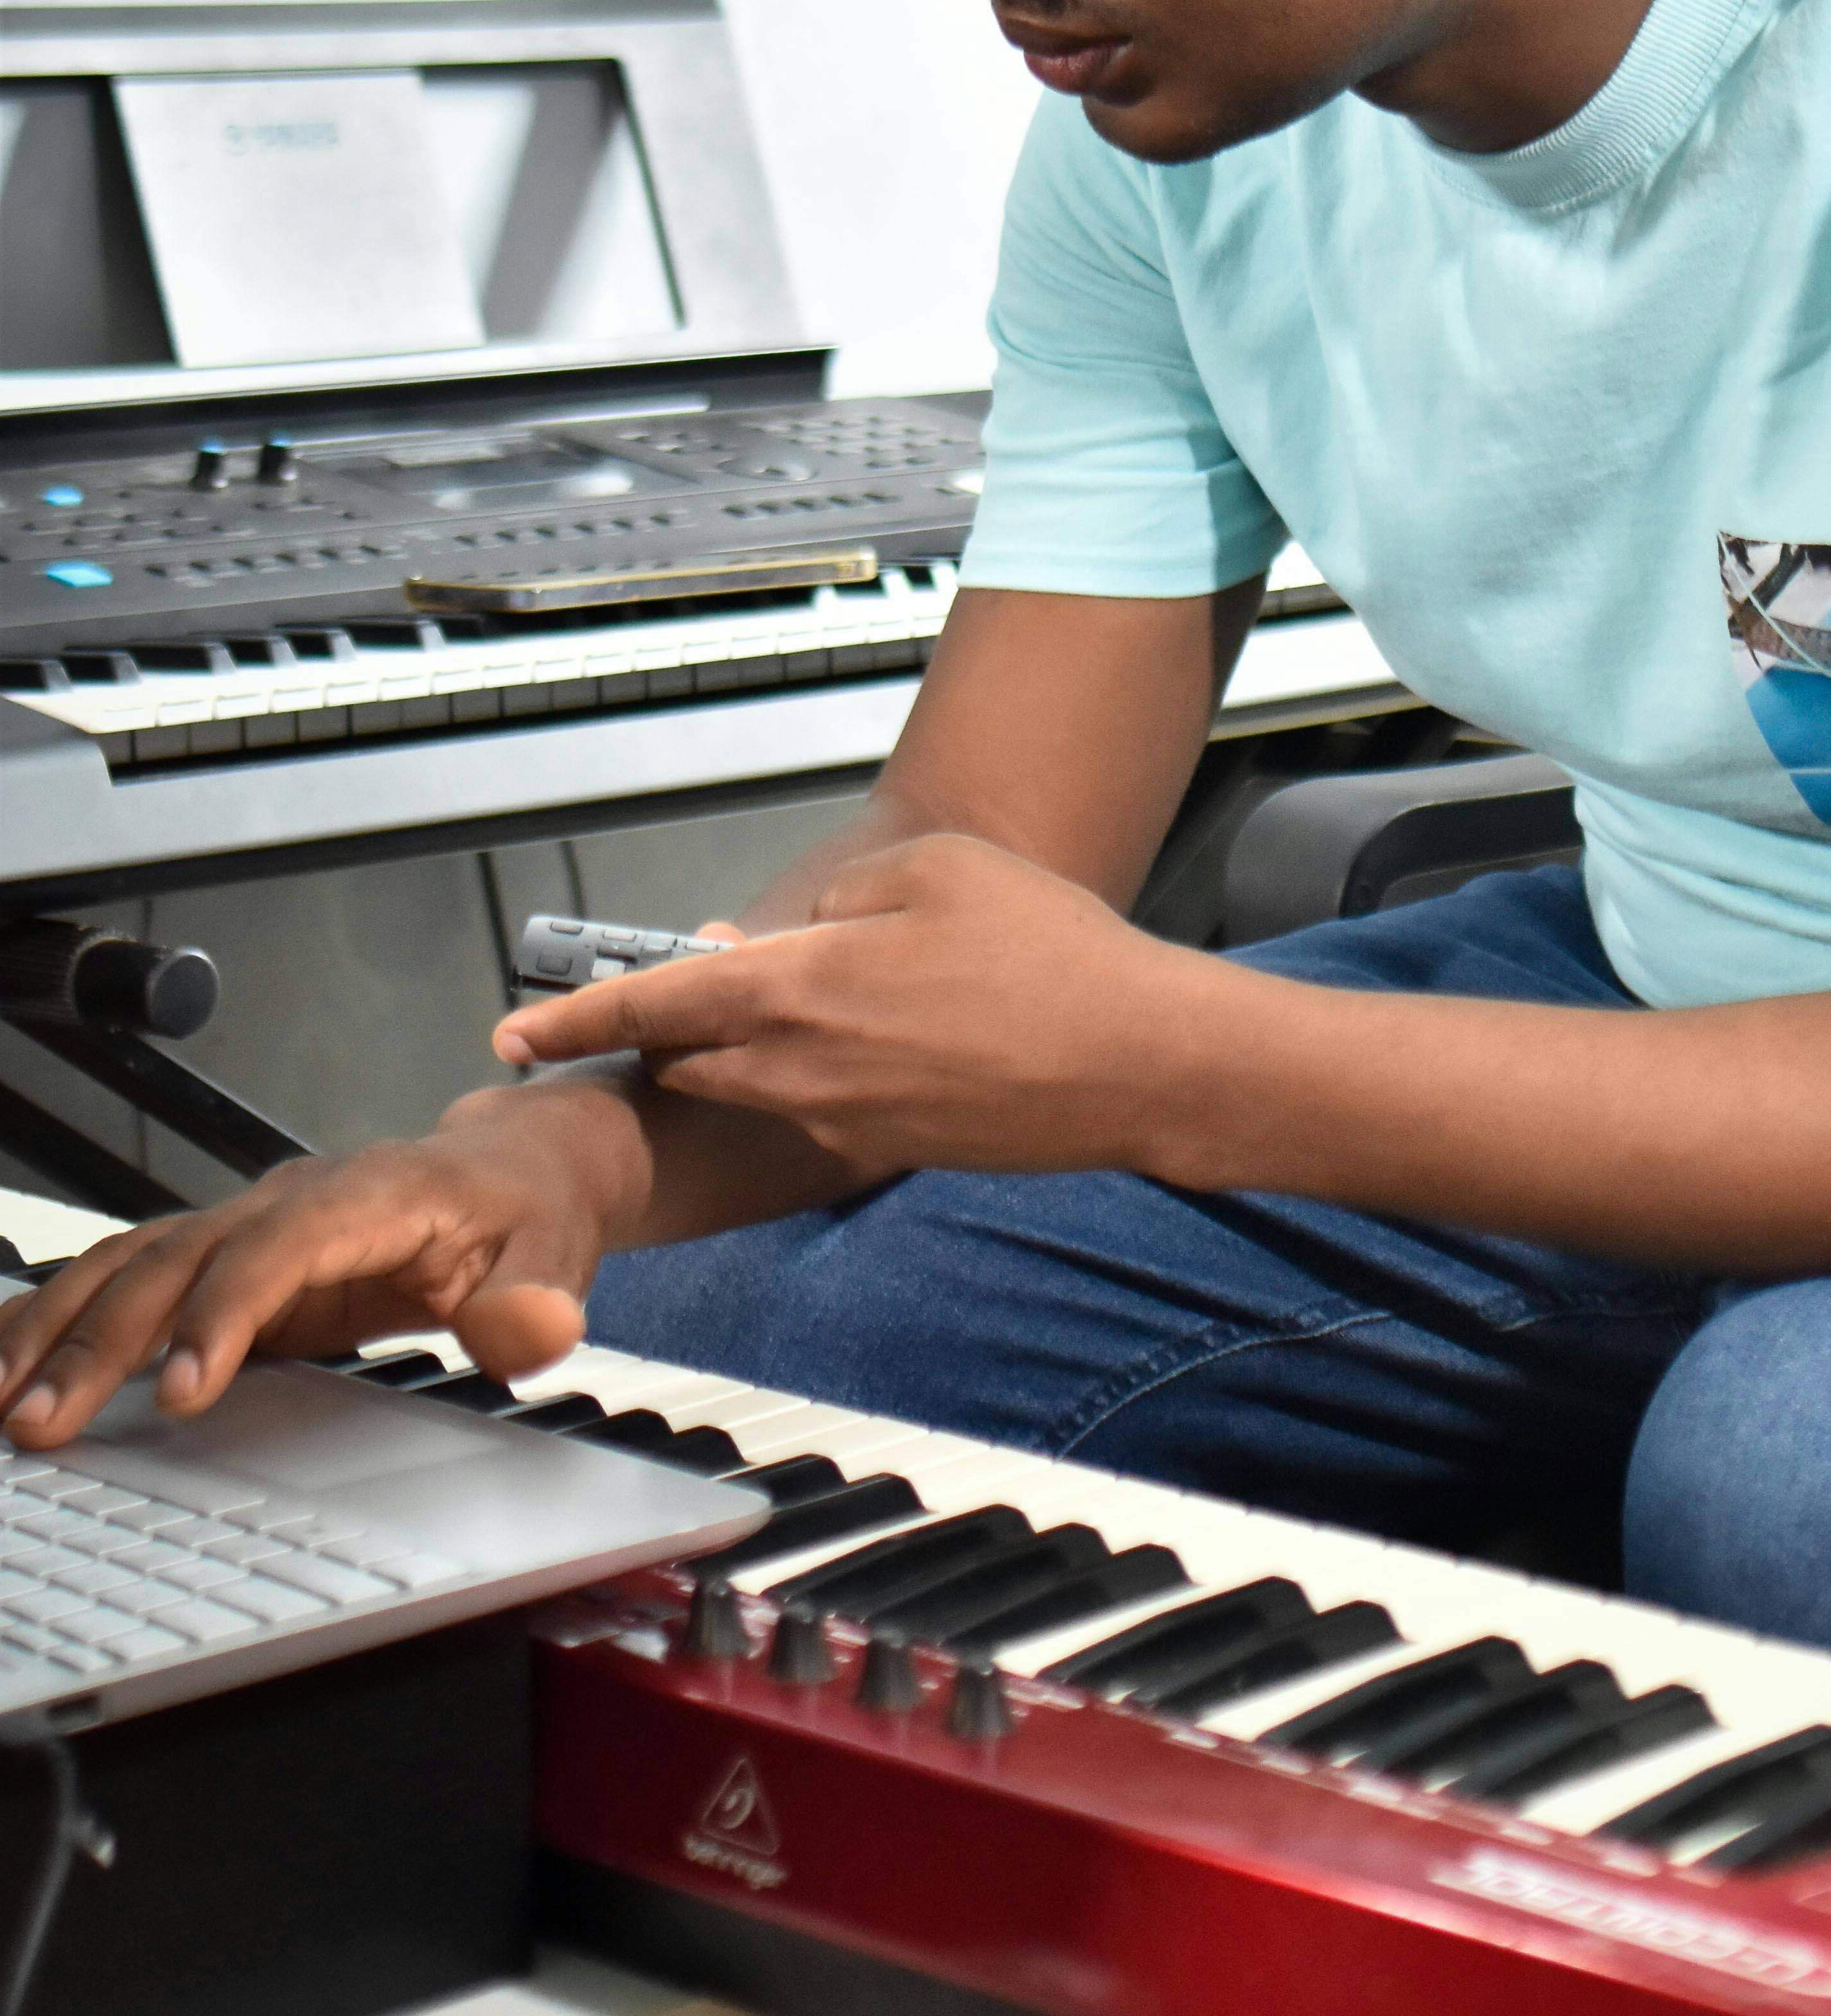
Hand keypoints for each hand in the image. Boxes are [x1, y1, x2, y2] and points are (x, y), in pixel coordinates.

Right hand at [0, 1091, 631, 1449]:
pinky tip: (14, 1360)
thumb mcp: (557, 1251)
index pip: (279, 1248)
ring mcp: (249, 1223)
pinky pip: (130, 1278)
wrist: (519, 1163)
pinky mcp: (227, 1256)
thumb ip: (539, 1298)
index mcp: (368, 1195)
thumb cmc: (528, 1208)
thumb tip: (532, 1336)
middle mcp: (291, 1199)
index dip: (226, 1313)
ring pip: (133, 1263)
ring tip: (0, 1400)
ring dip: (60, 1328)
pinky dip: (64, 1316)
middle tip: (44, 1419)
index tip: (186, 1389)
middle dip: (106, 1339)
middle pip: (180, 1258)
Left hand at [493, 832, 1216, 1182]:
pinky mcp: (886, 1146)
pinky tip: (869, 1042)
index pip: (650, 1003)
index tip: (512, 1034)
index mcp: (798, 988)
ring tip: (789, 1010)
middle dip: (666, 1029)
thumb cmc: (1047, 955)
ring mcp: (841, 1120)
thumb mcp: (932, 869)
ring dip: (736, 1054)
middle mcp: (801, 1069)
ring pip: (746, 1087)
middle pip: (687, 1056)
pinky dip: (806, 1078)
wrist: (1133, 1061)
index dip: (572, 1018)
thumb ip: (834, 898)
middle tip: (669, 997)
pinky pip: (811, 1110)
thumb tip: (778, 934)